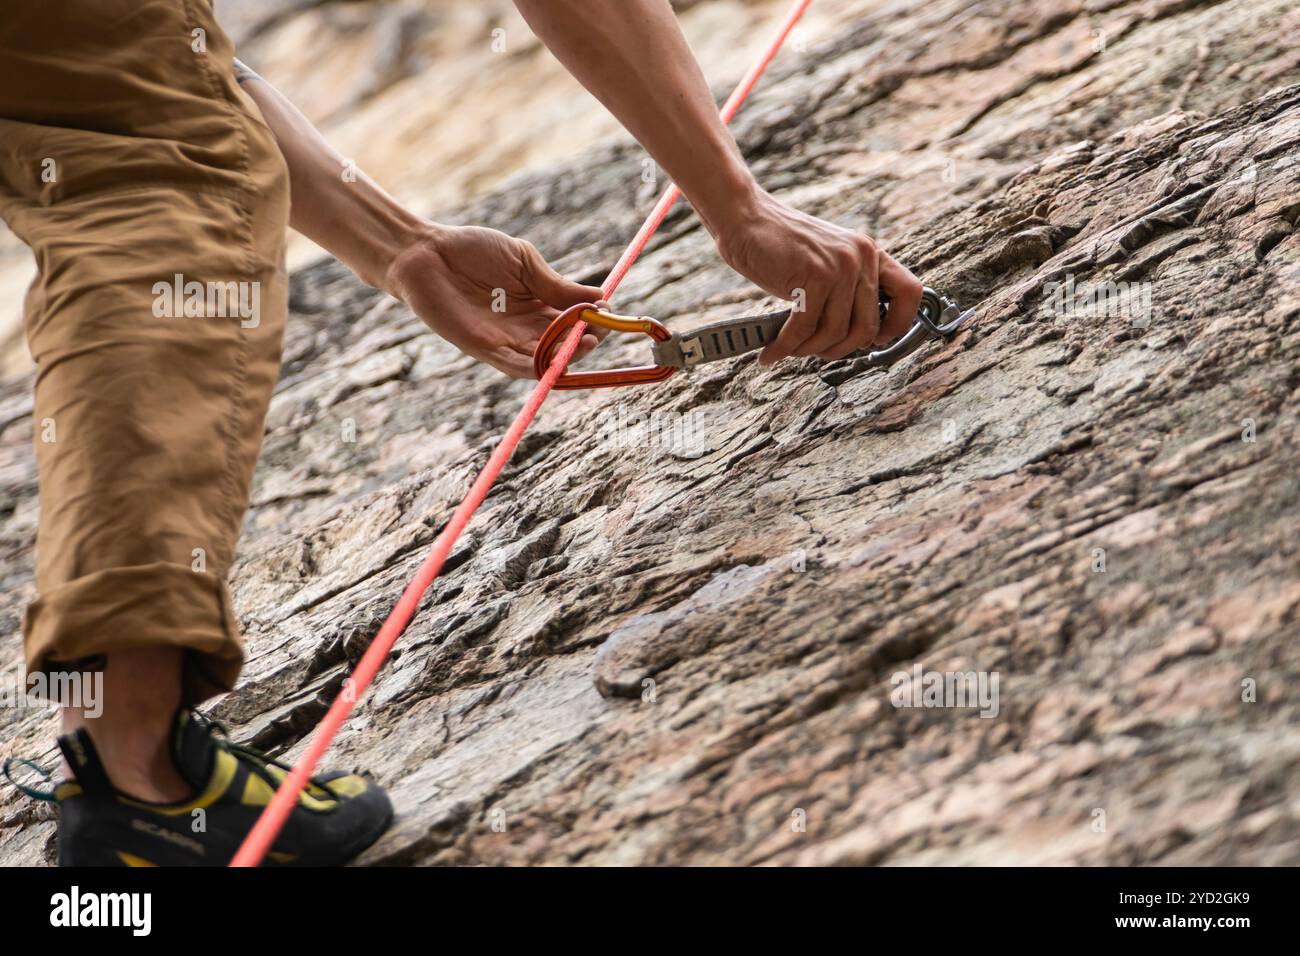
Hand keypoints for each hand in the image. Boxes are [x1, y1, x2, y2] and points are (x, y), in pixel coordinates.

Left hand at [384, 223, 604, 377]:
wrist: (427, 253)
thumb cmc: (473, 250)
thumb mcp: (524, 262)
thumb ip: (557, 284)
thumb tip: (600, 298)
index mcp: (538, 305)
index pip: (574, 322)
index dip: (593, 321)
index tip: (607, 313)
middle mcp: (525, 328)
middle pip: (564, 345)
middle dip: (585, 341)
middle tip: (598, 331)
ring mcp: (506, 341)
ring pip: (545, 359)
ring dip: (567, 356)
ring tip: (585, 342)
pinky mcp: (484, 349)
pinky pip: (516, 366)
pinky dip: (538, 367)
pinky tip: (556, 361)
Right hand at [711, 189, 923, 365]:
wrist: (747, 219)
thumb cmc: (780, 247)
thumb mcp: (826, 264)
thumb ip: (846, 292)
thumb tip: (860, 337)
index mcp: (870, 254)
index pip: (910, 292)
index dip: (898, 324)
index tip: (877, 341)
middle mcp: (861, 257)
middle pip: (867, 328)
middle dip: (839, 350)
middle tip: (816, 352)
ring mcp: (839, 266)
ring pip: (835, 333)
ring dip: (809, 350)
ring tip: (789, 349)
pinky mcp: (814, 275)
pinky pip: (805, 328)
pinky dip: (785, 346)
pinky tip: (772, 351)